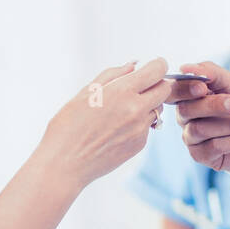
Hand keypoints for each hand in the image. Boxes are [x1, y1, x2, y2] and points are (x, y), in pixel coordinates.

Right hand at [35, 58, 172, 189]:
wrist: (64, 163)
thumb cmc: (68, 125)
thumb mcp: (86, 92)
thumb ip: (113, 75)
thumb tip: (134, 65)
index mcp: (121, 91)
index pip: (158, 69)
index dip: (157, 65)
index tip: (151, 67)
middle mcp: (136, 109)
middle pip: (165, 88)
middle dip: (157, 84)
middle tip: (140, 87)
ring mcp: (140, 129)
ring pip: (158, 108)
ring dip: (147, 105)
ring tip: (122, 111)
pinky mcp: (140, 144)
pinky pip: (148, 126)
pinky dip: (139, 123)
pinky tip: (117, 128)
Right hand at [165, 60, 229, 171]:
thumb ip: (211, 73)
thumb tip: (185, 68)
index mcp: (189, 96)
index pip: (174, 91)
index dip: (185, 89)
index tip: (204, 87)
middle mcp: (186, 117)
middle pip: (186, 110)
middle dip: (213, 106)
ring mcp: (192, 138)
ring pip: (199, 130)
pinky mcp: (202, 156)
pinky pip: (213, 147)